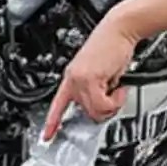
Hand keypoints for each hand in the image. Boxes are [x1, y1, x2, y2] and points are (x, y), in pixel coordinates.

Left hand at [42, 15, 138, 140]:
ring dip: (112, 105)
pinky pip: (103, 104)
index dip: (52, 122)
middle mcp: (73, 79)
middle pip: (85, 114)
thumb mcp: (101, 73)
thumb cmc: (113, 46)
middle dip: (104, 110)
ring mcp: (80, 79)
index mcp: (72, 77)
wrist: (119, 29)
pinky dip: (115, 100)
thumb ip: (97, 90)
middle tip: (115, 96)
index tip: (47, 136)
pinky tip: (119, 86)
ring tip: (117, 88)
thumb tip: (102, 106)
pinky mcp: (90, 78)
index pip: (58, 104)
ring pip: (96, 111)